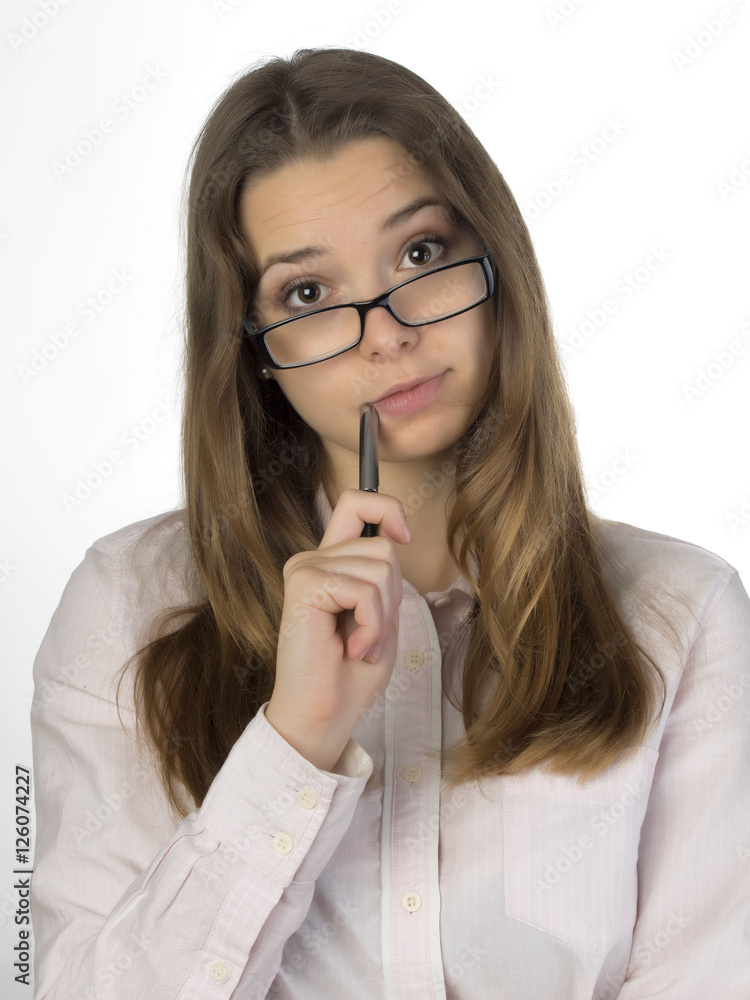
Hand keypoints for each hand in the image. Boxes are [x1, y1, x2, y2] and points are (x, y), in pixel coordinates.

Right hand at [265, 489, 410, 770]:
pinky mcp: (304, 587)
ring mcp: (305, 570)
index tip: (405, 534)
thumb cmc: (350, 675)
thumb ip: (383, 577)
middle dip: (392, 596)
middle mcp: (313, 559)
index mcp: (329, 563)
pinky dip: (372, 625)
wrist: (322, 716)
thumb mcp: (381, 616)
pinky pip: (364, 591)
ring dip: (382, 618)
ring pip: (379, 569)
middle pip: (382, 547)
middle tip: (370, 635)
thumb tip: (395, 537)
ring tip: (361, 646)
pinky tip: (354, 649)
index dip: (387, 507)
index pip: (355, 503)